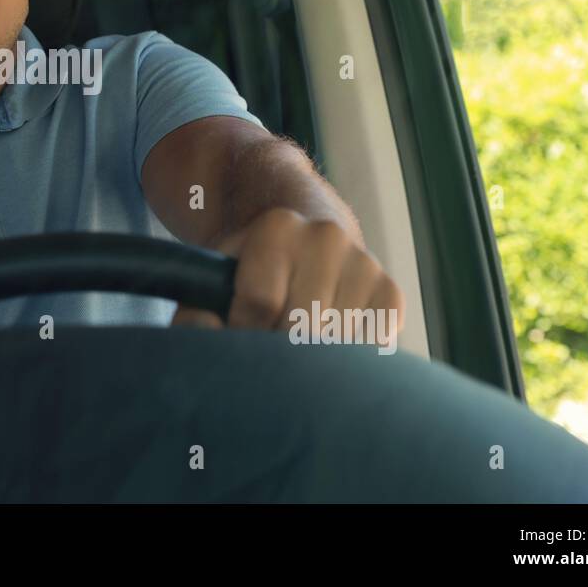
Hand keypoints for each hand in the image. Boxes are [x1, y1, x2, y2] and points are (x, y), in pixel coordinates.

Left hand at [172, 208, 404, 344]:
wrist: (302, 244)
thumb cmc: (250, 274)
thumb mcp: (216, 281)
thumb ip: (197, 309)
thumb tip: (207, 335)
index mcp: (277, 227)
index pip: (261, 302)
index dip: (244, 331)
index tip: (239, 334)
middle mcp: (326, 237)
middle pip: (302, 323)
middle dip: (280, 347)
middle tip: (270, 344)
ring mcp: (363, 263)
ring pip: (338, 340)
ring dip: (315, 356)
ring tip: (297, 342)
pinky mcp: (390, 293)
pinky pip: (374, 346)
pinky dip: (349, 358)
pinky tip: (329, 344)